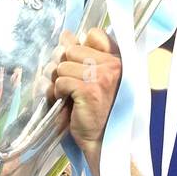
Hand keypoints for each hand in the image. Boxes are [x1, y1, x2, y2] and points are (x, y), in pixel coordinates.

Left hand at [50, 28, 121, 160]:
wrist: (104, 141)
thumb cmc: (98, 111)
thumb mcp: (94, 79)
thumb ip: (82, 55)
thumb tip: (66, 35)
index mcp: (118, 59)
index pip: (93, 34)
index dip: (80, 49)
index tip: (81, 67)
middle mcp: (113, 64)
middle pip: (71, 49)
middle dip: (65, 67)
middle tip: (71, 86)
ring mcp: (102, 76)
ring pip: (63, 66)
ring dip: (60, 83)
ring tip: (70, 97)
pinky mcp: (89, 90)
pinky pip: (60, 81)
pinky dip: (58, 93)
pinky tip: (68, 103)